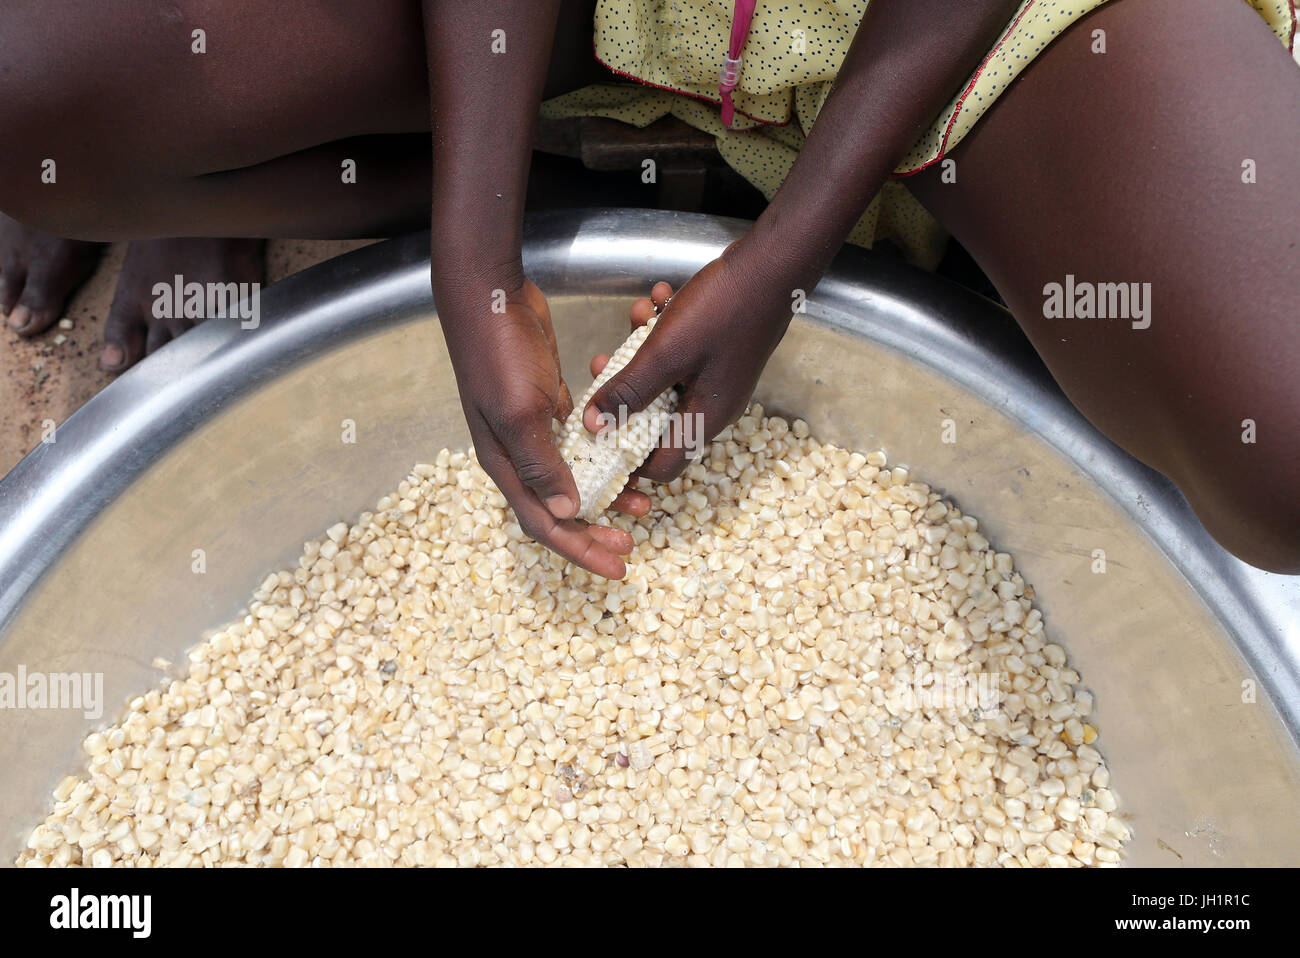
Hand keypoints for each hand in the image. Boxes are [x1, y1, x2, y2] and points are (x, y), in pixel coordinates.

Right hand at [438, 277, 648, 578]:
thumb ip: (541, 463)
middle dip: (595, 532)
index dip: (580, 550)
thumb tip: (567, 511)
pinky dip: (604, 456)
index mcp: (505, 464)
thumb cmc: (499, 353)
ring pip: (573, 478)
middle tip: (632, 544)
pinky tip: (629, 454)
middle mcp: (517, 454)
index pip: (543, 524)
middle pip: (558, 510)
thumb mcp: (521, 412)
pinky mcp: (549, 405)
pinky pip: (580, 445)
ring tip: (641, 503)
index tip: (618, 567)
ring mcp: (533, 429)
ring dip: (606, 494)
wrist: (490, 296)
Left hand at [583, 241, 794, 481]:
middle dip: (626, 388)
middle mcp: (712, 406)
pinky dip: (663, 329)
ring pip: (663, 378)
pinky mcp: (716, 354)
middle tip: (604, 363)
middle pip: (654, 418)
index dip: (626, 458)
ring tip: (639, 313)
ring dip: (642, 348)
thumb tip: (595, 425)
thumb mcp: (665, 353)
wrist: (771, 265)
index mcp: (704, 418)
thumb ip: (629, 391)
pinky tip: (660, 297)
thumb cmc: (723, 311)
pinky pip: (679, 353)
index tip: (597, 436)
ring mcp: (715, 379)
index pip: (662, 466)